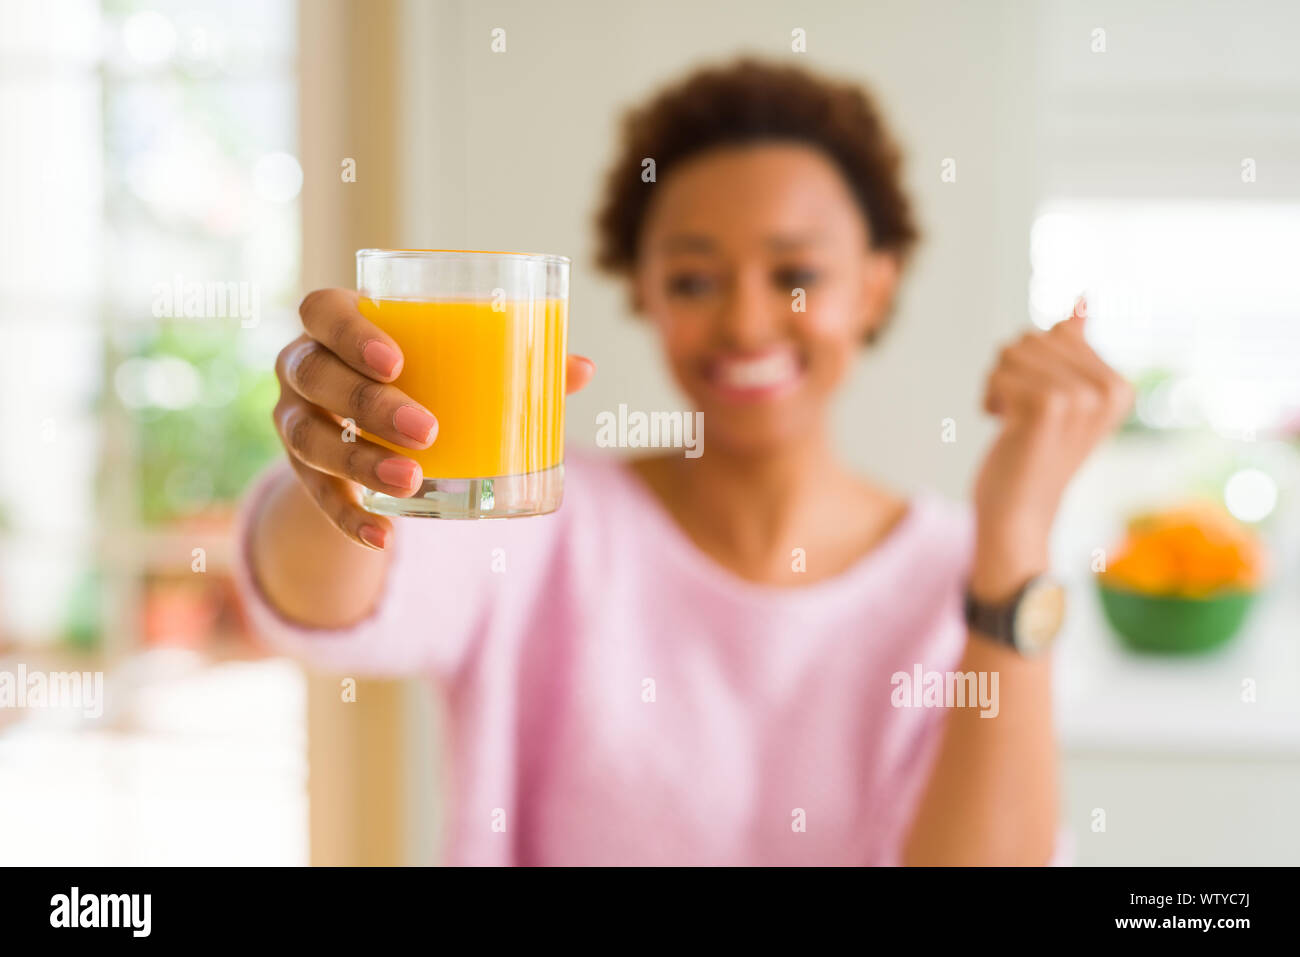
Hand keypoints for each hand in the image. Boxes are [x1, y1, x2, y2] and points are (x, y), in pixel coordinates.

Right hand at [274, 288, 595, 549]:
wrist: (369, 430)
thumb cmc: (424, 376)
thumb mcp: (453, 363)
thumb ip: (511, 362)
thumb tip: (582, 368)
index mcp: (337, 322)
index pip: (323, 311)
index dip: (351, 333)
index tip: (397, 362)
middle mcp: (303, 365)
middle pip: (317, 375)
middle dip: (369, 405)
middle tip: (427, 432)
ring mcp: (294, 417)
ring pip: (308, 438)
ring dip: (358, 463)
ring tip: (410, 480)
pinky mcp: (299, 469)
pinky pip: (314, 496)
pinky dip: (347, 519)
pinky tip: (383, 538)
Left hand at [970, 297, 1133, 598]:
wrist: (1019, 515)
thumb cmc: (1034, 455)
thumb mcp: (1061, 398)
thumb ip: (1074, 350)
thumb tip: (1084, 299)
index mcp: (1120, 386)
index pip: (1055, 332)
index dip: (1032, 366)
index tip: (1041, 407)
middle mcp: (1109, 390)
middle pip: (1033, 338)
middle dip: (1012, 373)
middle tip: (1023, 417)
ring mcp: (1080, 398)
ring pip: (1012, 352)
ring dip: (998, 386)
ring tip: (1014, 423)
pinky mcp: (1047, 406)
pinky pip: (999, 374)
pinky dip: (990, 399)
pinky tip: (1003, 428)